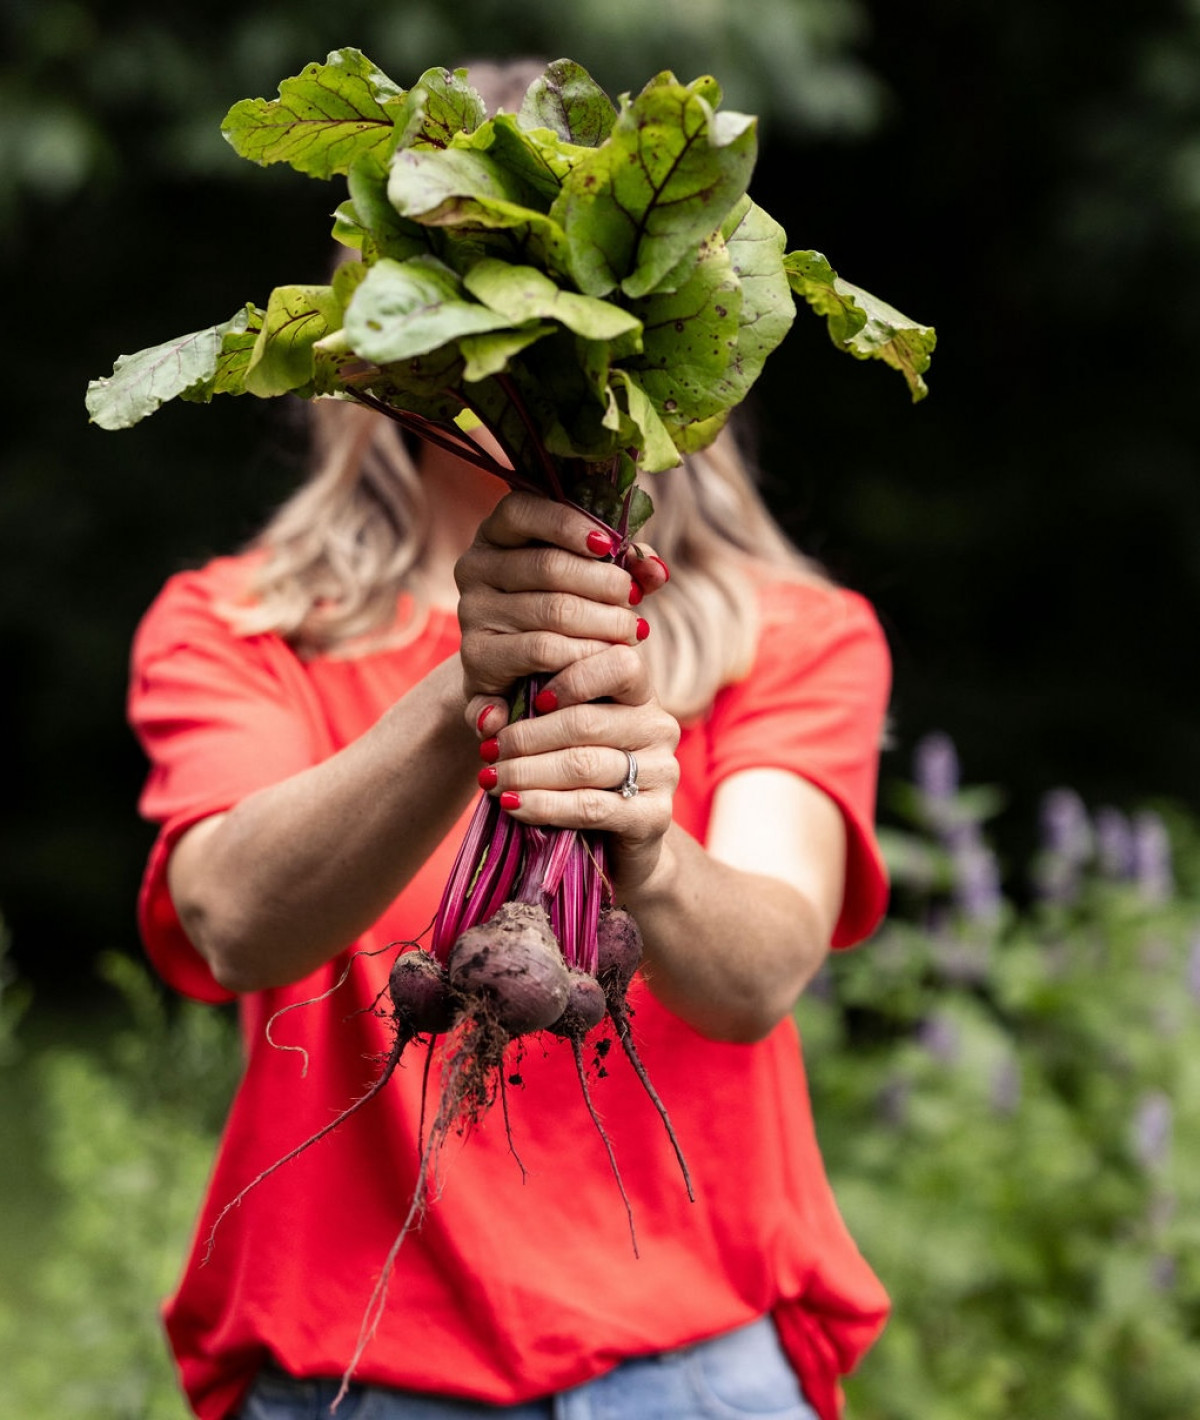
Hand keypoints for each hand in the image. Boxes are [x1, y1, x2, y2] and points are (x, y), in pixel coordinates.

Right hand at [455, 492, 666, 732]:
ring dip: (603, 622)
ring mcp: (472, 610)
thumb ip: (627, 566)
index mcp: (497, 533)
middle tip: (634, 600)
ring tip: (631, 631)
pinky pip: (541, 649)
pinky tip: (606, 656)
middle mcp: (475, 565)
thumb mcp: (595, 581)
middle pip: (548, 565)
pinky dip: (583, 653)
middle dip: (602, 583)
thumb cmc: (566, 616)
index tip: (608, 544)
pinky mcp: (477, 654)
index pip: (522, 510)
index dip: (566, 523)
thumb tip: (657, 570)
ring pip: (552, 609)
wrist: (528, 680)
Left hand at [473, 643, 680, 893]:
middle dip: (526, 737)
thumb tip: (488, 719)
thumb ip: (518, 712)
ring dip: (526, 772)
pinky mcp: (654, 816)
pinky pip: (590, 806)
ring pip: (583, 764)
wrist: (615, 845)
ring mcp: (662, 772)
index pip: (620, 664)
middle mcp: (658, 727)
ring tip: (492, 779)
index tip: (534, 701)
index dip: (573, 677)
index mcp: (640, 694)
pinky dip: (543, 805)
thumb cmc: (575, 775)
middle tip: (490, 752)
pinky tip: (512, 804)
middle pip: (586, 721)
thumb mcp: (549, 733)